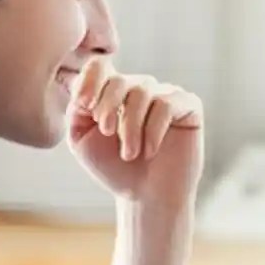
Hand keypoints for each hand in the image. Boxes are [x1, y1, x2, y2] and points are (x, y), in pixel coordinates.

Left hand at [67, 57, 204, 211]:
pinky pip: (167, 103)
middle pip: (119, 79)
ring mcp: (165, 94)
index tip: (83, 105)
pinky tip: (150, 150)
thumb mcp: (82, 139)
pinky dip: (154, 129)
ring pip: (143, 91)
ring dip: (131, 125)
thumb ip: (76, 109)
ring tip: (129, 153)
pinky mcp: (188, 106)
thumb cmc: (115, 169)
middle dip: (109, 106)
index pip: (99, 67)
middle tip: (107, 133)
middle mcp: (139, 88)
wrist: (146, 196)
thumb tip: (81, 86)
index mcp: (112, 92)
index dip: (89, 80)